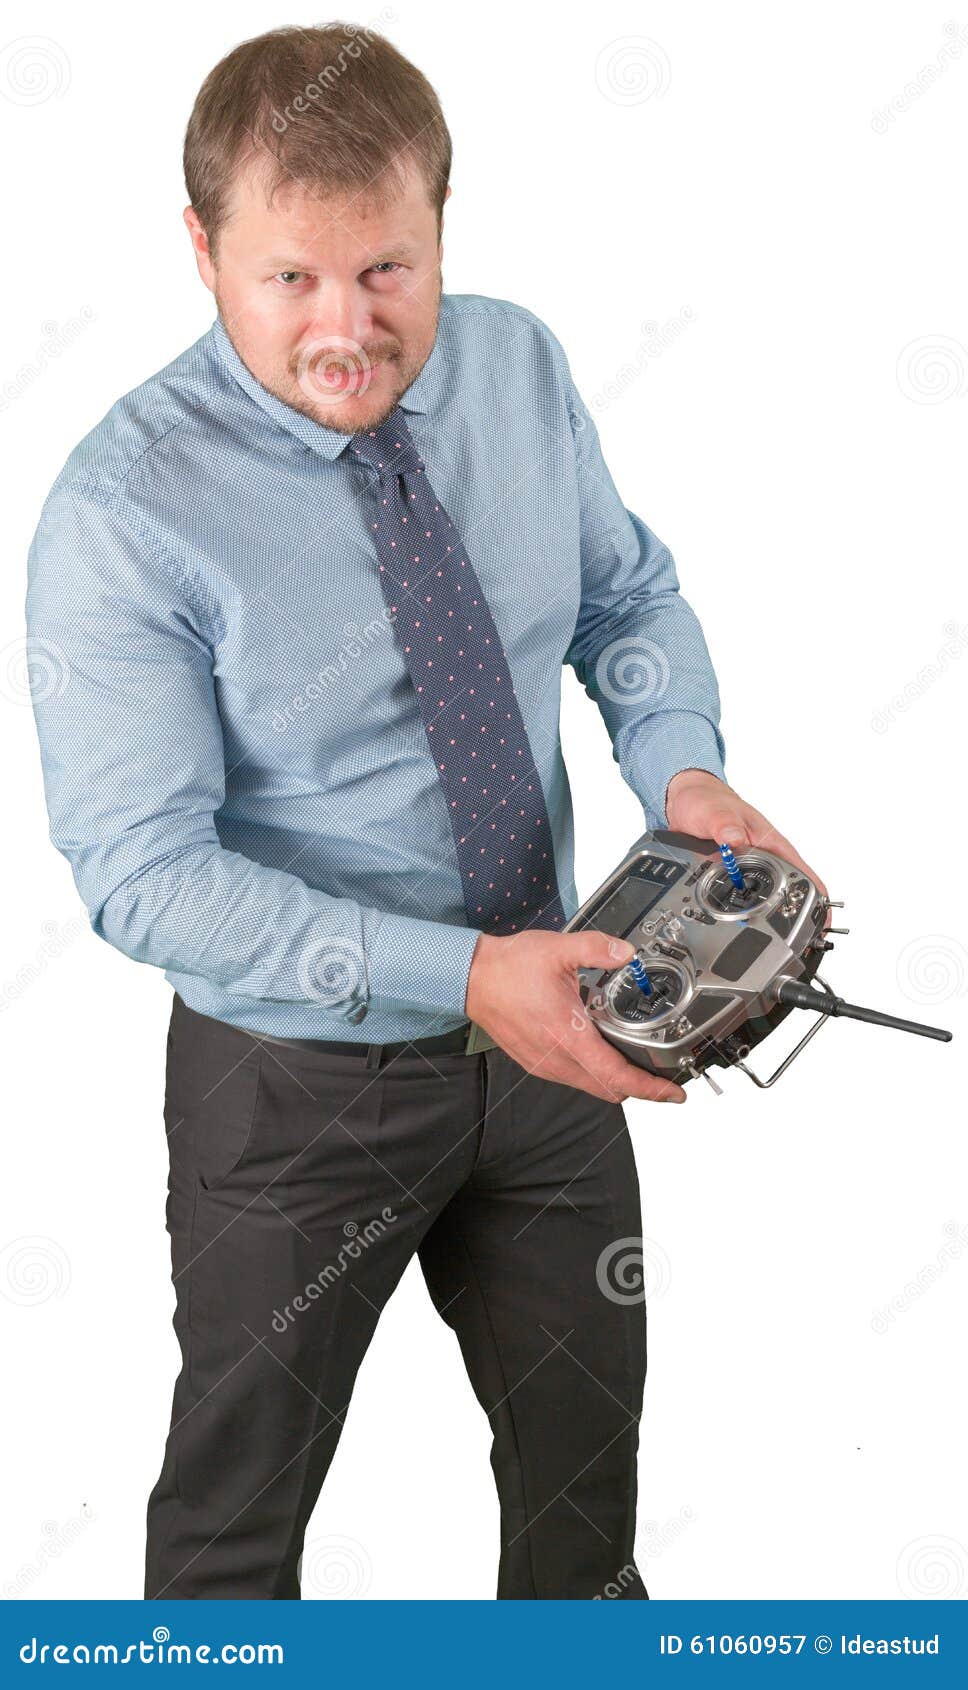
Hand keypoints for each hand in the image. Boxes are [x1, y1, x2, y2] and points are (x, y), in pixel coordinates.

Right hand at [465, 929, 687, 1103]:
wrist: (473, 979)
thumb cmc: (509, 968)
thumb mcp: (558, 949)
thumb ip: (597, 948)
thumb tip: (626, 952)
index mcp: (568, 1036)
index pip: (616, 1077)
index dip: (650, 1089)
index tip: (674, 1092)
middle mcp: (557, 1059)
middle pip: (609, 1090)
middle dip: (639, 1087)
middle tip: (661, 1074)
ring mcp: (545, 1065)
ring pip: (592, 1087)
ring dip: (614, 1079)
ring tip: (632, 1057)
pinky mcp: (537, 1063)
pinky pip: (574, 1079)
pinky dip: (594, 1073)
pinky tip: (598, 1047)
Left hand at [665, 769, 831, 928]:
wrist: (687, 802)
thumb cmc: (707, 801)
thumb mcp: (713, 812)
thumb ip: (723, 824)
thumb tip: (733, 837)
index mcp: (771, 844)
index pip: (802, 872)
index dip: (816, 898)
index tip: (822, 919)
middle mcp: (764, 859)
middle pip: (787, 892)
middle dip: (791, 916)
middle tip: (792, 942)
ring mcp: (749, 869)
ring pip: (763, 898)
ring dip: (763, 916)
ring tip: (763, 938)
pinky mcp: (733, 876)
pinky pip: (741, 897)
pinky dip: (739, 911)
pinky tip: (736, 925)